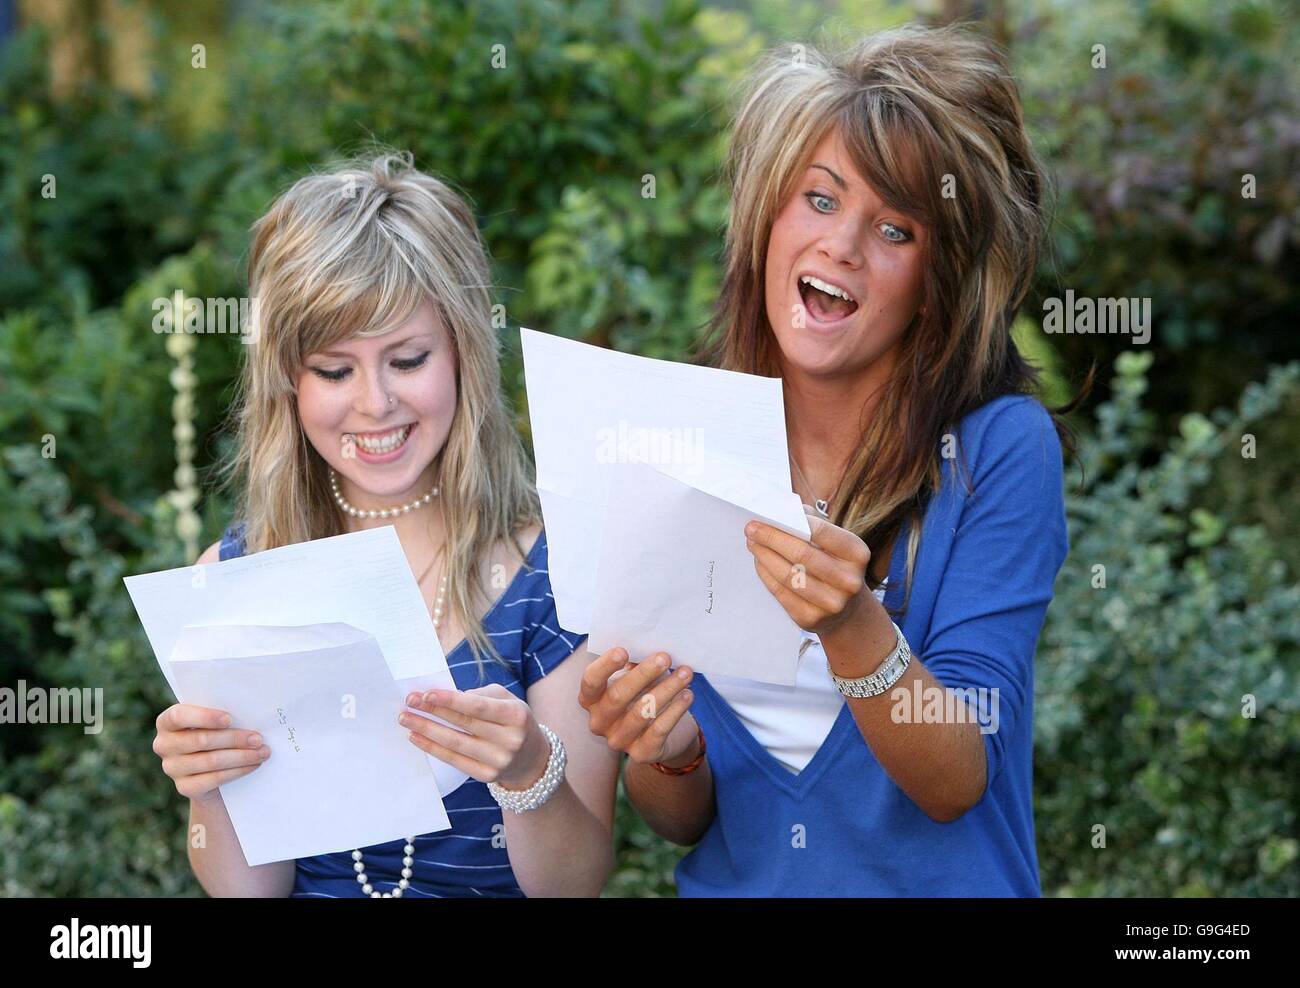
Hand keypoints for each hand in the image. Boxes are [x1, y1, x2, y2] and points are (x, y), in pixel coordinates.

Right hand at [153, 703, 270, 802]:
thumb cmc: (215, 734)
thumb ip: (221, 716)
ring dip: (242, 756)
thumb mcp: (214, 722)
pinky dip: (238, 771)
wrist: (210, 770)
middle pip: (201, 740)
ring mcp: (172, 768)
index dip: (204, 717)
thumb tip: (251, 712)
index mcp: (167, 721)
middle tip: (258, 738)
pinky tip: (254, 765)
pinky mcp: (184, 787)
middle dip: (234, 739)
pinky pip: (215, 779)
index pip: (178, 716)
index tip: (229, 719)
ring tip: (263, 752)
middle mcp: (164, 745)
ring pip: (211, 761)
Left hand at [401, 685, 550, 789]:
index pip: (477, 707)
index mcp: (516, 716)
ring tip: (406, 719)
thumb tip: (447, 698)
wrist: (532, 759)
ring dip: (426, 730)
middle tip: (409, 701)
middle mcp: (510, 740)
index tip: (426, 694)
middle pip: (463, 724)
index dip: (450, 700)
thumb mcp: (508, 700)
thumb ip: (481, 695)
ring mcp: (498, 760)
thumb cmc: (514, 721)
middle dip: (433, 711)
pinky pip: (454, 760)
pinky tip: (416, 737)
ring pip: (455, 743)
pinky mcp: (486, 776)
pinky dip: (432, 748)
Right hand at [578, 648, 698, 765]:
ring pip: (642, 712)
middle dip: (644, 674)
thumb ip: (635, 664)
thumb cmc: (644, 694)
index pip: (591, 681)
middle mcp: (599, 722)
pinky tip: (688, 695)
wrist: (663, 732)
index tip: (623, 651)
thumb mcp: (635, 678)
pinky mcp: (641, 753)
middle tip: (665, 657)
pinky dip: (675, 710)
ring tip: (685, 673)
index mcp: (592, 699)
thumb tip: (649, 646)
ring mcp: (618, 740)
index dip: (605, 666)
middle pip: (618, 696)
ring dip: (667, 689)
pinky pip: (659, 730)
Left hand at [744, 509, 873, 637]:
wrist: (846, 611)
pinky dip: (766, 574)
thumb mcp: (835, 544)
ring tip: (752, 543)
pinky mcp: (810, 618)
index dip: (792, 521)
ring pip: (788, 575)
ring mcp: (831, 603)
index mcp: (857, 554)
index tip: (769, 514)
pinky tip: (759, 562)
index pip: (821, 531)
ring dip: (764, 556)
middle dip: (771, 538)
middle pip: (801, 554)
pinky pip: (780, 592)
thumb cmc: (834, 565)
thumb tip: (781, 511)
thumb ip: (813, 524)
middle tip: (751, 528)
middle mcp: (848, 581)